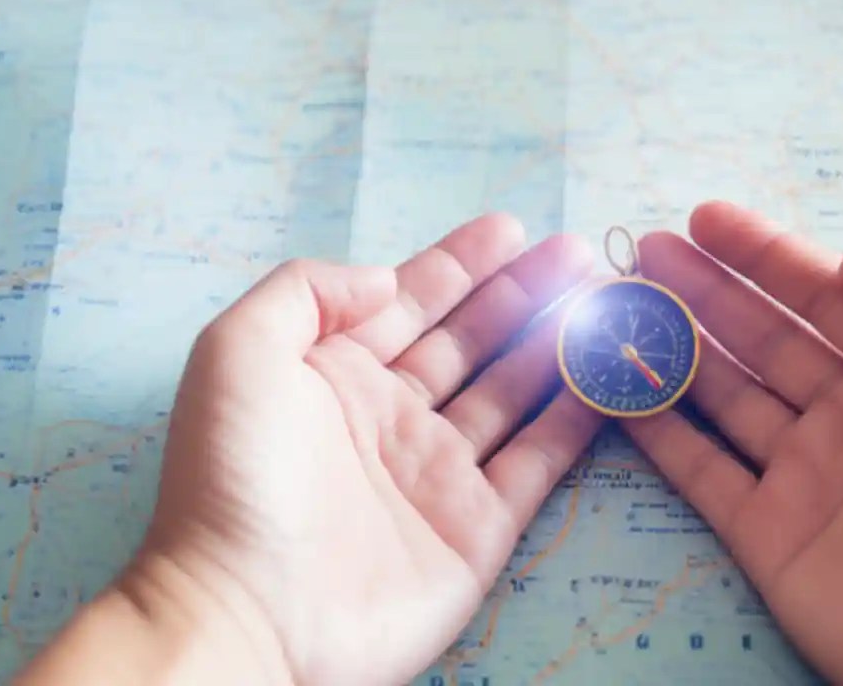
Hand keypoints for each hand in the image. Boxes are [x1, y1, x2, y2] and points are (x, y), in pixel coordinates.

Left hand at [20, 214, 601, 685]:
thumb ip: (306, 291)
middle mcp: (392, 416)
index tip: (511, 228)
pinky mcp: (478, 529)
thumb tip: (385, 279)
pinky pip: (538, 462)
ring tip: (602, 303)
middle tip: (577, 253)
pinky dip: (574, 421)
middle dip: (522, 293)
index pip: (411, 301)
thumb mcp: (237, 352)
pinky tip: (606, 380)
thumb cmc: (236, 479)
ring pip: (513, 392)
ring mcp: (438, 473)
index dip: (462, 263)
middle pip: (472, 339)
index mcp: (336, 374)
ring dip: (556, 347)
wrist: (249, 614)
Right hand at [624, 202, 842, 684]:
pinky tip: (620, 389)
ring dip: (674, 348)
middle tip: (644, 250)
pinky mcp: (766, 531)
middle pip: (764, 336)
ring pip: (725, 394)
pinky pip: (701, 469)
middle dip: (706, 290)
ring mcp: (806, 472)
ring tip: (620, 304)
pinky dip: (659, 431)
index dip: (763, 253)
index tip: (704, 217)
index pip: (824, 293)